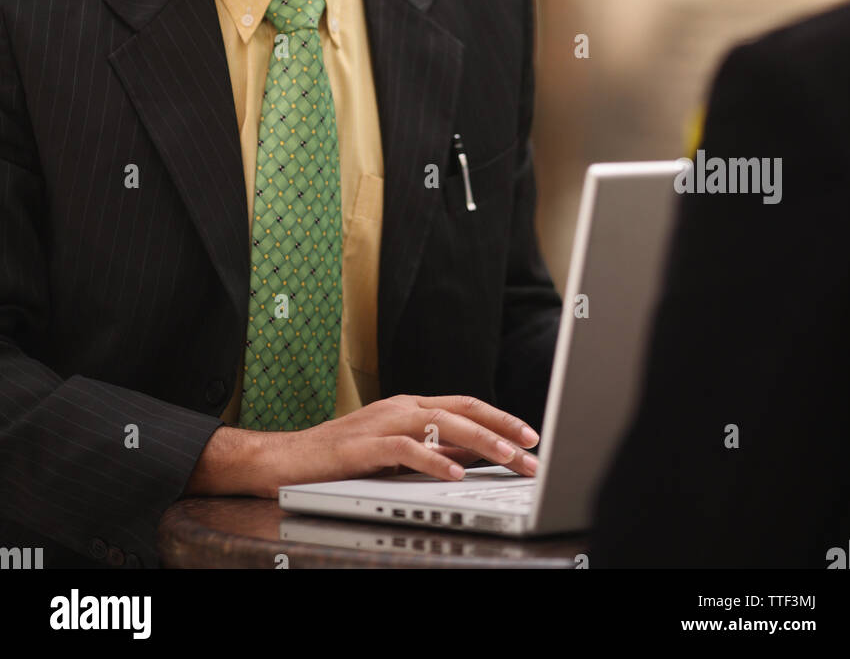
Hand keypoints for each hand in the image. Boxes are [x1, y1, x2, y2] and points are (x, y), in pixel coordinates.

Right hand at [253, 394, 539, 496]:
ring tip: (508, 458)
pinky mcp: (364, 446)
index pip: (466, 405)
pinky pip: (406, 450)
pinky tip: (456, 475)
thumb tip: (474, 456)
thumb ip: (432, 450)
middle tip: (532, 449)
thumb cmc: (341, 459)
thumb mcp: (396, 452)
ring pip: (442, 424)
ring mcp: (382, 422)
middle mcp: (401, 407)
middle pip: (463, 410)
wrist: (286, 460)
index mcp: (410, 406)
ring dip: (481, 442)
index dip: (501, 418)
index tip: (531, 437)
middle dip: (502, 429)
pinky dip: (435, 461)